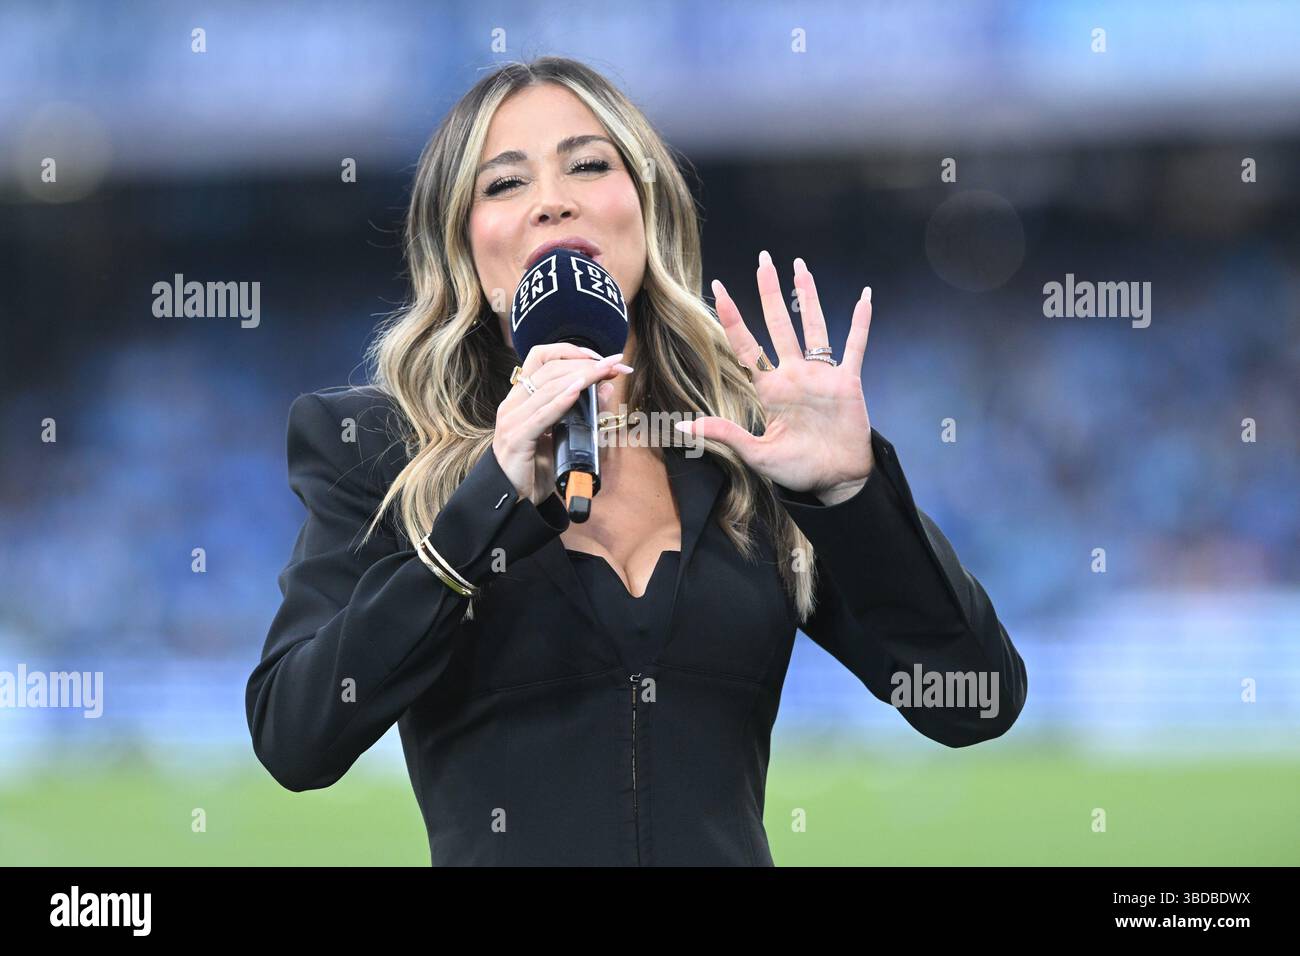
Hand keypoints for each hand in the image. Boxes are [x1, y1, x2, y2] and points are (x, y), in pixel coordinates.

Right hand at [493, 345, 631, 505]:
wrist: (515, 501)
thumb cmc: (537, 468)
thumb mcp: (565, 436)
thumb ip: (583, 412)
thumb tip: (607, 387)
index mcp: (521, 398)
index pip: (542, 358)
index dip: (572, 351)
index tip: (603, 358)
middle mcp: (513, 403)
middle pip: (550, 368)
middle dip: (586, 364)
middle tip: (615, 364)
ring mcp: (512, 420)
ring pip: (547, 386)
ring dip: (581, 376)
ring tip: (604, 372)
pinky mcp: (516, 439)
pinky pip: (540, 416)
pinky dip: (560, 401)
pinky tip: (577, 391)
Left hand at [678, 251, 875, 504]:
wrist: (835, 480)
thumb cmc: (797, 469)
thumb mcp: (756, 453)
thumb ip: (725, 434)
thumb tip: (684, 425)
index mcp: (770, 388)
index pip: (745, 345)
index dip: (732, 317)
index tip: (717, 288)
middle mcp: (794, 374)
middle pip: (779, 323)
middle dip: (769, 291)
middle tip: (763, 258)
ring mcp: (821, 375)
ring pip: (813, 325)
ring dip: (808, 296)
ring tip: (800, 266)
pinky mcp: (848, 381)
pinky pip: (855, 345)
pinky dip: (860, 322)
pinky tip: (865, 297)